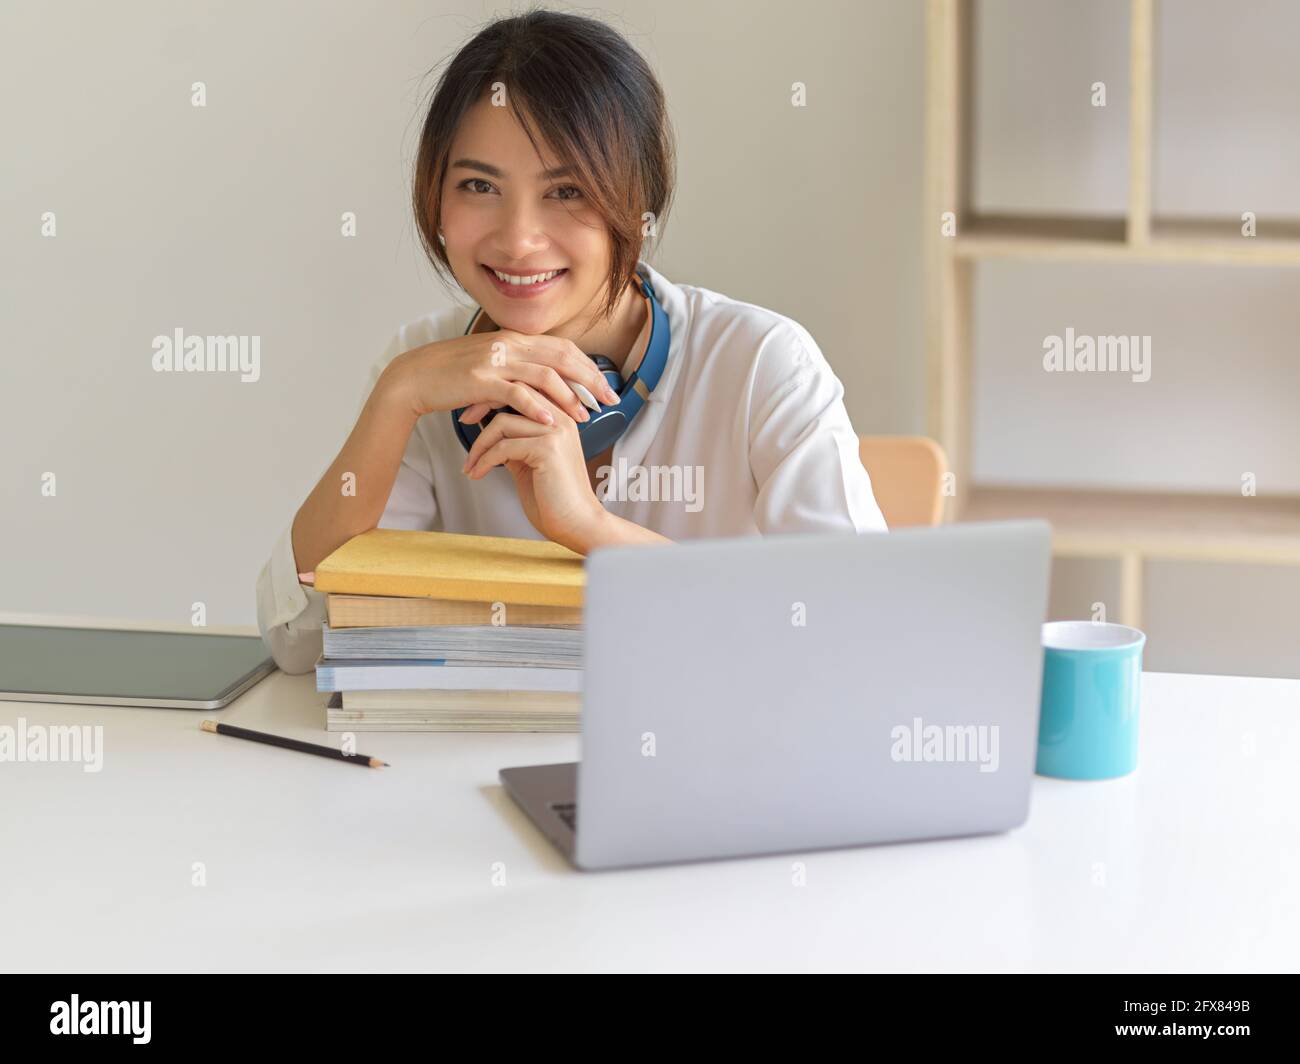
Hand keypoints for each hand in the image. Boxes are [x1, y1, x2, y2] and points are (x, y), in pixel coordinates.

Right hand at [381, 329, 619, 426]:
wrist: (414, 377)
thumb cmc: (452, 376)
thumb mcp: (490, 364)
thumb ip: (517, 367)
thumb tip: (544, 380)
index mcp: (514, 339)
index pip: (562, 348)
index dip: (588, 367)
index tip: (606, 387)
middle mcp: (508, 344)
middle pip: (562, 357)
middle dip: (590, 380)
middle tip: (609, 401)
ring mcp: (494, 360)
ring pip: (544, 374)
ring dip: (569, 396)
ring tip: (585, 416)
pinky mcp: (480, 380)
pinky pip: (515, 392)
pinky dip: (536, 406)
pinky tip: (550, 420)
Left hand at [460, 396, 607, 552]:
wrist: (576, 524)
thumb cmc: (554, 499)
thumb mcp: (529, 462)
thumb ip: (515, 442)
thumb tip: (491, 433)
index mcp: (559, 417)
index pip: (522, 389)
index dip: (493, 395)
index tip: (473, 413)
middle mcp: (560, 419)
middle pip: (512, 394)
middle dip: (482, 406)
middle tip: (465, 423)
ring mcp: (555, 432)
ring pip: (502, 423)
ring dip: (479, 445)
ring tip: (471, 464)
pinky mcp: (547, 449)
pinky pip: (503, 447)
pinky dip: (484, 461)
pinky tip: (478, 473)